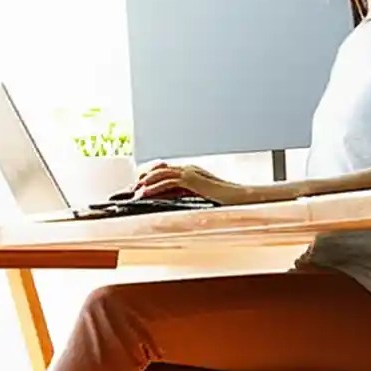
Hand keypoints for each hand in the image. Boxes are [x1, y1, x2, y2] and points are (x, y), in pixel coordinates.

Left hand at [133, 162, 260, 204]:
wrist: (240, 198)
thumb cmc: (225, 200)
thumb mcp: (202, 197)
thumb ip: (187, 196)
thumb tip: (171, 202)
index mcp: (192, 172)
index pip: (166, 172)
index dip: (151, 178)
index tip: (139, 187)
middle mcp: (189, 169)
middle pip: (160, 170)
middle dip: (144, 178)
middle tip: (131, 188)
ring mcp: (190, 172)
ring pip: (161, 174)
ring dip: (146, 182)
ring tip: (135, 191)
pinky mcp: (191, 180)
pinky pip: (168, 182)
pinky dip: (154, 188)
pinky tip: (144, 194)